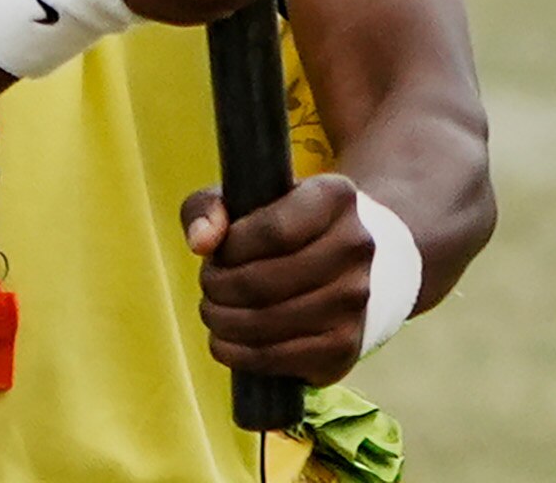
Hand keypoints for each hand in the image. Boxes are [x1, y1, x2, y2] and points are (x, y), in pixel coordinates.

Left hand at [182, 171, 380, 381]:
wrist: (337, 263)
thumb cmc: (280, 225)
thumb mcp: (244, 199)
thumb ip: (210, 208)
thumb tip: (200, 241)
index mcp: (335, 197)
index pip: (274, 230)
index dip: (233, 248)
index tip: (215, 253)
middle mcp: (355, 246)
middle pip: (267, 281)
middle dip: (221, 288)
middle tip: (207, 286)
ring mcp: (355, 300)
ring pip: (271, 322)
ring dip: (226, 322)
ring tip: (213, 311)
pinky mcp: (345, 346)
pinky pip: (281, 358)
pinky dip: (241, 355)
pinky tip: (225, 341)